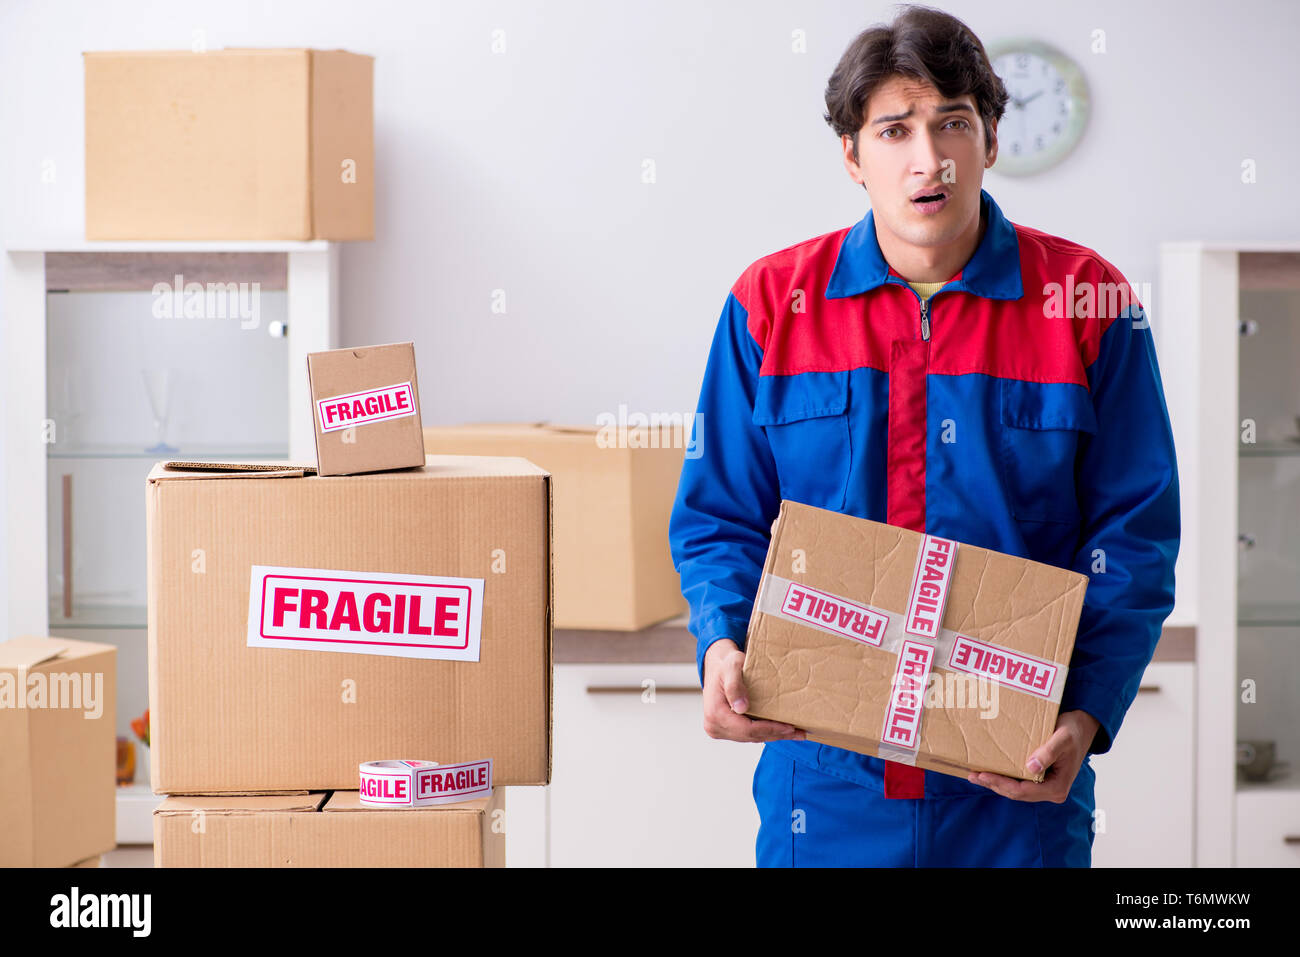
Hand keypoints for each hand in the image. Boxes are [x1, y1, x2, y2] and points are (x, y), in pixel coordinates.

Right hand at [701, 639, 806, 742]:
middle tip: (799, 733)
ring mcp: (719, 729)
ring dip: (773, 736)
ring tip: (795, 733)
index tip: (788, 727)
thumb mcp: (732, 667)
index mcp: (715, 713)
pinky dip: (765, 732)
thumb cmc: (726, 665)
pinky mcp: (726, 730)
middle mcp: (715, 725)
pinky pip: (748, 734)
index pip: (747, 729)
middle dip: (776, 734)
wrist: (717, 667)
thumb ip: (735, 686)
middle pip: (751, 736)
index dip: (769, 729)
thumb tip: (741, 708)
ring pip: (751, 738)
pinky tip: (781, 731)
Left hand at [966, 709, 1099, 802]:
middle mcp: (1051, 790)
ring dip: (996, 782)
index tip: (983, 774)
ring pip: (1016, 789)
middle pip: (1017, 793)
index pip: (1023, 791)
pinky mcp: (1041, 779)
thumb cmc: (1073, 731)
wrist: (1082, 727)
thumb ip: (1048, 752)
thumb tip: (1031, 767)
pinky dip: (1004, 777)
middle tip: (972, 775)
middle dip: (994, 784)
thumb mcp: (1062, 739)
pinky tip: (990, 771)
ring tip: (975, 775)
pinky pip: (1019, 782)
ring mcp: (1046, 786)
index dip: (1001, 784)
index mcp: (1057, 787)